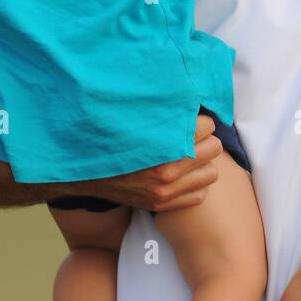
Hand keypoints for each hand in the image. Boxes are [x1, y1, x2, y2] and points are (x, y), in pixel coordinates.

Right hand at [73, 113, 222, 210]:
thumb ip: (164, 113)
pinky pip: (200, 194)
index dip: (199, 121)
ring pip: (212, 172)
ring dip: (203, 164)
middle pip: (214, 147)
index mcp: (161, 144)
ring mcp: (165, 191)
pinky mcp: (163, 205)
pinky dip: (194, 185)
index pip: (206, 125)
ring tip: (188, 158)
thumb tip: (191, 96)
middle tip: (191, 139)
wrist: (86, 175)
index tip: (189, 121)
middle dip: (204, 141)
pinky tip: (181, 177)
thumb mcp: (136, 121)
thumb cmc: (115, 141)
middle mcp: (166, 170)